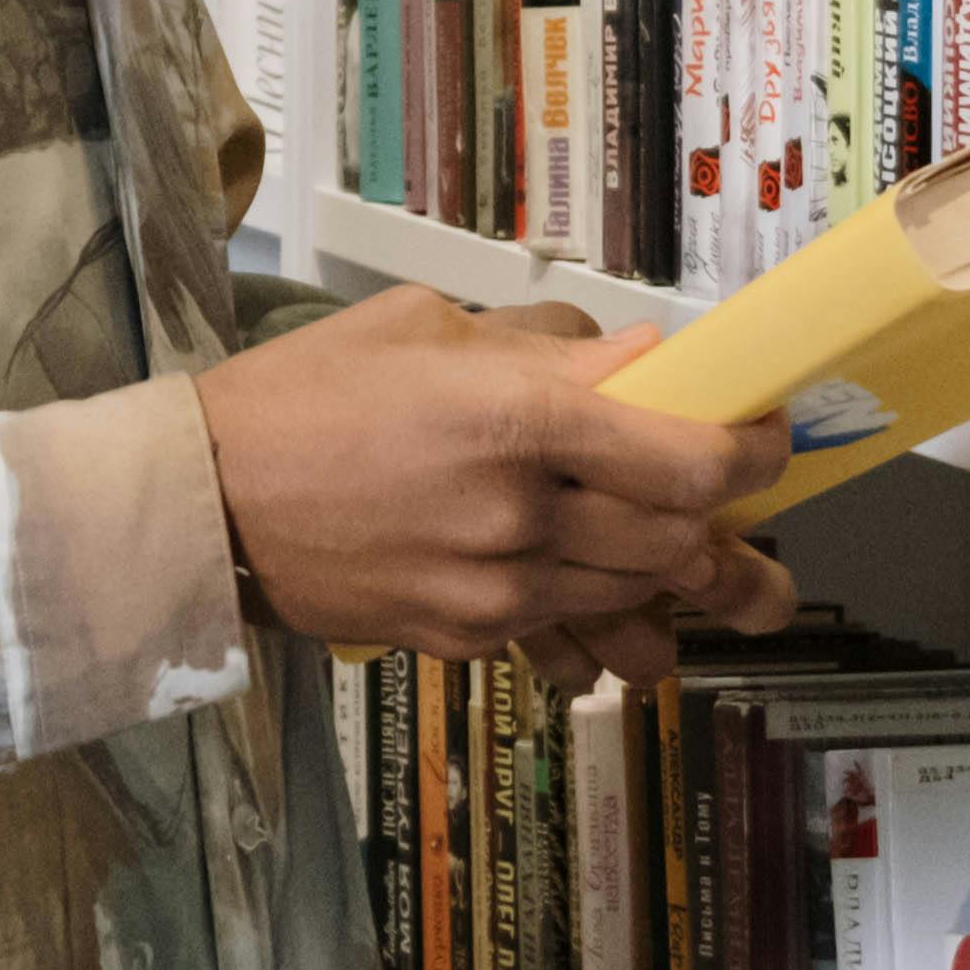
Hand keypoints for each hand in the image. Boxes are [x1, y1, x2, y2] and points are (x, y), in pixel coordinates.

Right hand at [196, 289, 798, 686]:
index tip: (765, 435)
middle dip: (725, 523)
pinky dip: (600, 612)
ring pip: (634, 594)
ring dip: (673, 574)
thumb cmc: (303, 394)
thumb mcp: (424, 329)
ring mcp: (494, 591)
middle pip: (677, 539)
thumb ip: (544, 349)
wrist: (204, 507)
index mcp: (514, 419)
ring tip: (705, 561)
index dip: (750, 453)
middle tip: (737, 499)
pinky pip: (566, 630)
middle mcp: (519, 515)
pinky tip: (606, 598)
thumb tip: (642, 362)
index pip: (685, 459)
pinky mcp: (466, 640)